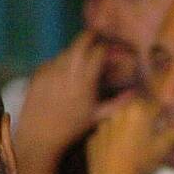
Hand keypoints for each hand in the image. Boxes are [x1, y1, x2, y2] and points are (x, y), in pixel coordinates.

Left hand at [17, 31, 109, 155]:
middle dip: (91, 37)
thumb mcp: (97, 116)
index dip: (106, 49)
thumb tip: (135, 93)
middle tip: (95, 40)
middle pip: (82, 40)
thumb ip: (118, 103)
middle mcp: (68, 69)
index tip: (108, 52)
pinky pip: (53, 61)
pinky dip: (60, 64)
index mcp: (85, 79)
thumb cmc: (72, 128)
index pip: (99, 51)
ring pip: (67, 50)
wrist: (40, 136)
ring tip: (78, 66)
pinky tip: (61, 78)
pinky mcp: (39, 71)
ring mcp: (51, 68)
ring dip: (75, 53)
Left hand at [87, 95, 173, 173]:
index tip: (165, 124)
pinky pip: (106, 138)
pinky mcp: (93, 140)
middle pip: (135, 113)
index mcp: (139, 111)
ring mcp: (103, 126)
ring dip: (126, 131)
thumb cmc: (141, 162)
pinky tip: (117, 157)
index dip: (163, 115)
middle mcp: (119, 113)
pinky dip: (111, 144)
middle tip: (148, 137)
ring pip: (119, 124)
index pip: (156, 106)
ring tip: (132, 149)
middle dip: (143, 122)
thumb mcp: (164, 149)